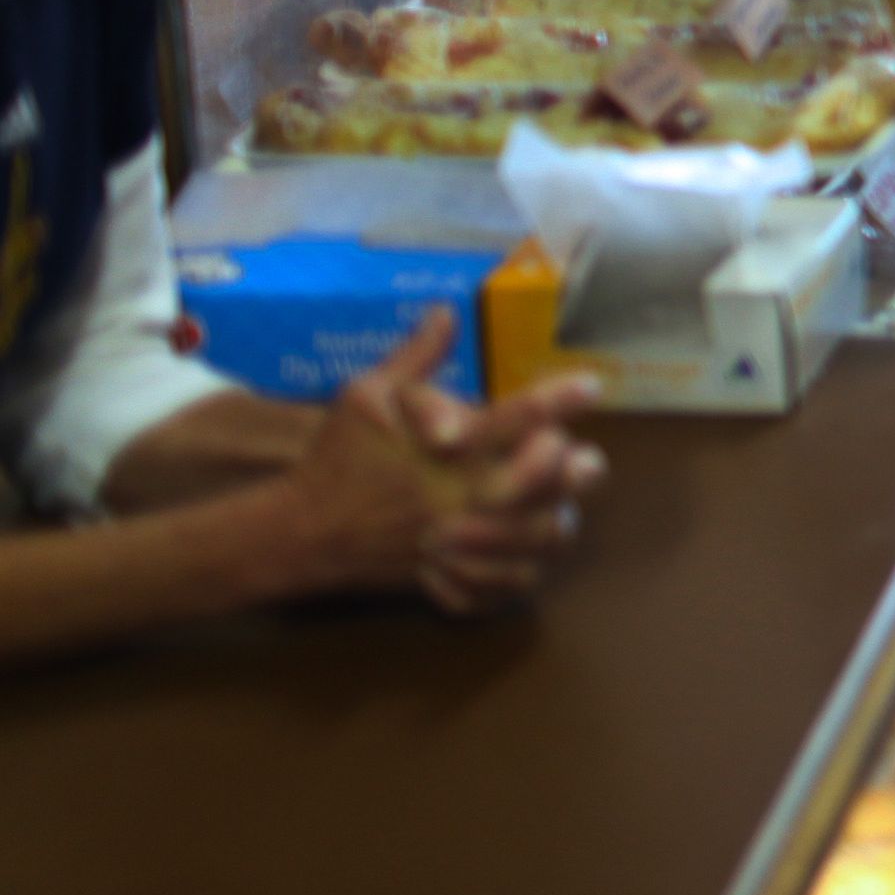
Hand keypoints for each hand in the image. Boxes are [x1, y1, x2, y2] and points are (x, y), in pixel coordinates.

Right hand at [269, 313, 604, 614]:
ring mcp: (458, 542)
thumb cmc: (339, 458)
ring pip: (535, 540)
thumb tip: (446, 310)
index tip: (591, 386)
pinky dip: (530, 569)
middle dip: (572, 471)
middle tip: (588, 460)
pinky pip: (510, 584)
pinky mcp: (452, 575)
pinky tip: (534, 547)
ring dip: (559, 519)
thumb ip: (415, 357)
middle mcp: (458, 496)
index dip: (555, 402)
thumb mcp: (366, 396)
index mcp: (444, 450)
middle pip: (538, 488)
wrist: (302, 533)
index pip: (511, 420)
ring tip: (566, 501)